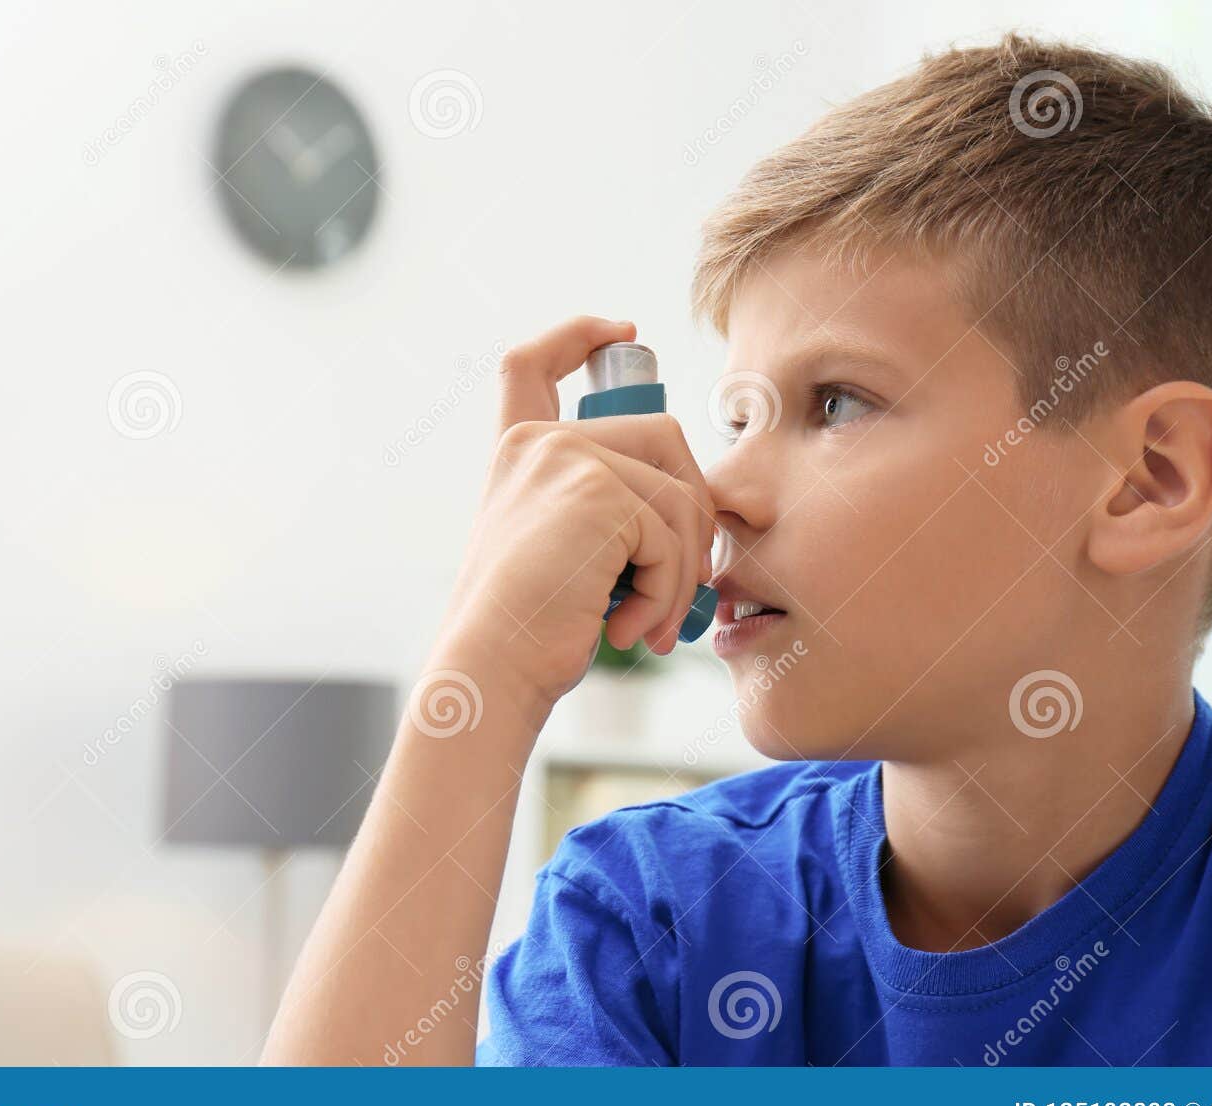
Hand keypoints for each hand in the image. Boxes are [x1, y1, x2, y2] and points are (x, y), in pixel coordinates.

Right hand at [437, 316, 715, 708]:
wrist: (492, 668)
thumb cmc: (528, 632)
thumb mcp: (566, 553)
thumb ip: (615, 513)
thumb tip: (720, 506)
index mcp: (518, 452)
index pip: (537, 363)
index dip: (580, 334)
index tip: (623, 331)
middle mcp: (537, 442)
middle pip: (662, 434)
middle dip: (693, 511)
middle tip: (684, 583)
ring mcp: (568, 458)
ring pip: (681, 492)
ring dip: (682, 570)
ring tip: (651, 624)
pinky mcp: (600, 492)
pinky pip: (675, 535)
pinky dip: (667, 593)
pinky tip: (627, 629)